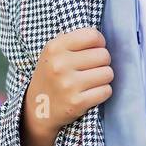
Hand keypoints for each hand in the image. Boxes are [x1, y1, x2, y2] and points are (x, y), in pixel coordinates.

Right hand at [20, 27, 111, 145]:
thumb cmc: (52, 75)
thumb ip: (75, 40)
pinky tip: (91, 93)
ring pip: (108, 73)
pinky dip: (103, 92)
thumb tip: (101, 38)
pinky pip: (106, 91)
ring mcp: (68, 85)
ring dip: (104, 78)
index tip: (94, 50)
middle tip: (91, 69)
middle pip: (104, 55)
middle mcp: (60, 65)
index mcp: (54, 48)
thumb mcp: (54, 52)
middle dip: (102, 62)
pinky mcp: (76, 103)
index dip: (99, 43)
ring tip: (90, 81)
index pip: (93, 36)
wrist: (37, 109)